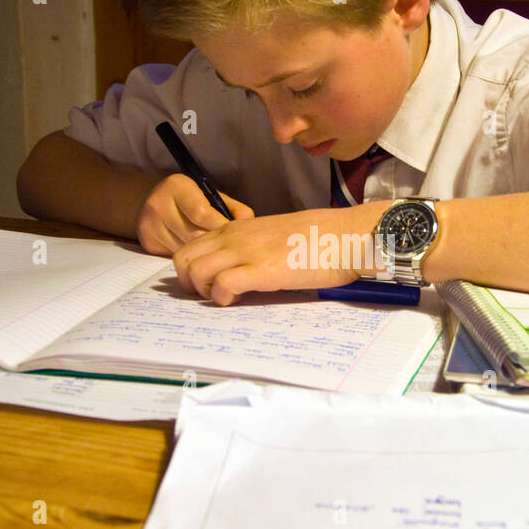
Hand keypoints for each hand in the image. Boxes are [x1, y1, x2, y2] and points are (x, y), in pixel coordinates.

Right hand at [136, 173, 253, 255]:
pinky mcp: (147, 243)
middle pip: (193, 235)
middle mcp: (159, 204)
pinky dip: (190, 259)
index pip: (202, 213)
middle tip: (227, 248)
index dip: (221, 227)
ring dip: (203, 253)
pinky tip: (199, 255)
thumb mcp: (209, 196)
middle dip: (213, 243)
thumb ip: (231, 207)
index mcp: (177, 187)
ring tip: (214, 251)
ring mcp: (150, 225)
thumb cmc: (190, 200)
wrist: (152, 202)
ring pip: (185, 250)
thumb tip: (249, 221)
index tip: (233, 235)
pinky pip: (176, 257)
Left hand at [170, 203, 385, 305]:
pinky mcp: (261, 270)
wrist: (345, 235)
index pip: (191, 246)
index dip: (191, 270)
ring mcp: (246, 252)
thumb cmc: (318, 238)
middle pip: (183, 260)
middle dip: (188, 284)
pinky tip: (238, 301)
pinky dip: (222, 298)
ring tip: (226, 299)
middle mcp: (234, 236)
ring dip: (203, 292)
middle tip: (210, 296)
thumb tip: (241, 267)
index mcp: (237, 228)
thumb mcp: (274, 235)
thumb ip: (252, 246)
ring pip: (195, 271)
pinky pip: (222, 285)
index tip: (207, 285)